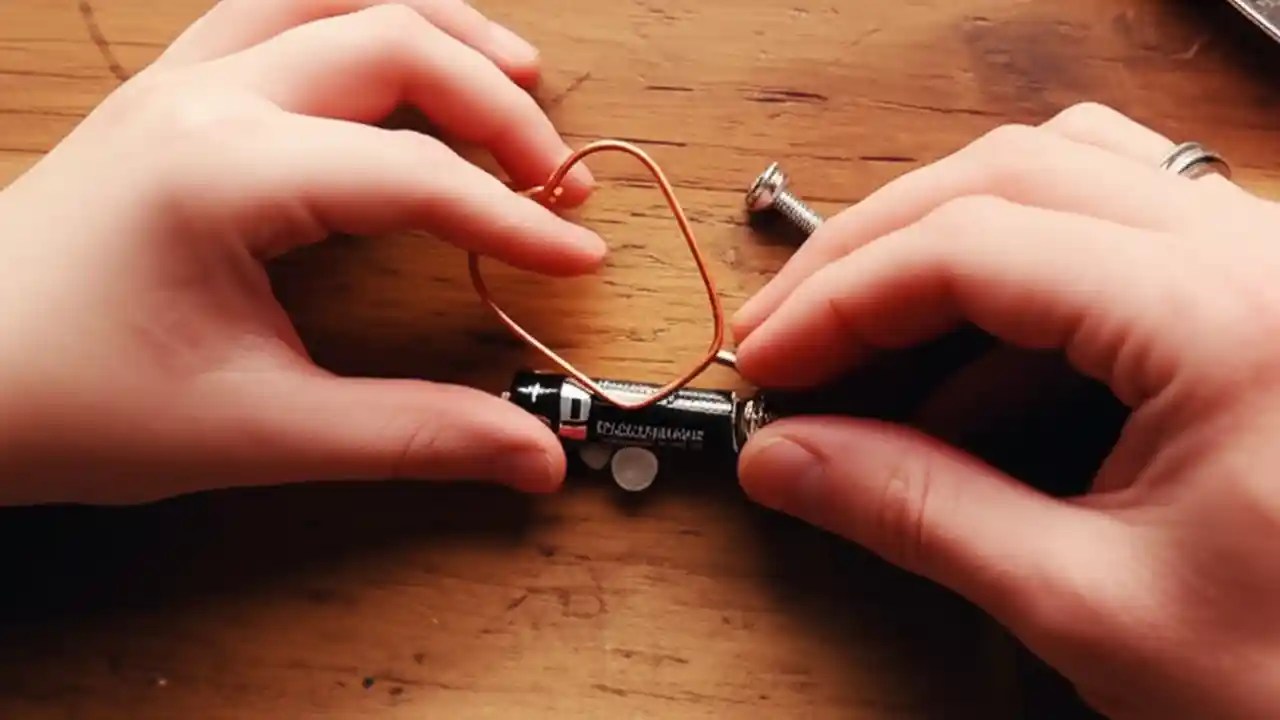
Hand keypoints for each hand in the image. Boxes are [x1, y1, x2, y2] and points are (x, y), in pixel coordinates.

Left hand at [0, 0, 603, 504]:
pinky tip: (399, 52)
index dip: (514, 218)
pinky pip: (279, 7)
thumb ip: (411, 434)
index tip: (576, 256)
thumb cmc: (71, 401)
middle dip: (500, 106)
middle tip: (560, 177)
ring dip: (440, 25)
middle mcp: (205, 101)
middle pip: (396, 44)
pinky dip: (361, 14)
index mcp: (222, 174)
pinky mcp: (170, 93)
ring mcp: (181, 83)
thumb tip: (531, 454)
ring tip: (517, 71)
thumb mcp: (259, 429)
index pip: (413, 173)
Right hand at [733, 103, 1279, 718]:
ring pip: (1064, 178)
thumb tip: (790, 459)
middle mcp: (1262, 256)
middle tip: (790, 330)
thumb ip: (920, 515)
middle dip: (875, 252)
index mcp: (1232, 319)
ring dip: (943, 245)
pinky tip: (963, 382)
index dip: (844, 295)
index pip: (978, 245)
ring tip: (865, 337)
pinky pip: (1112, 239)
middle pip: (1012, 174)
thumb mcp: (1091, 606)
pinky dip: (1014, 287)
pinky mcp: (1257, 303)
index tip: (769, 354)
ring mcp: (1267, 267)